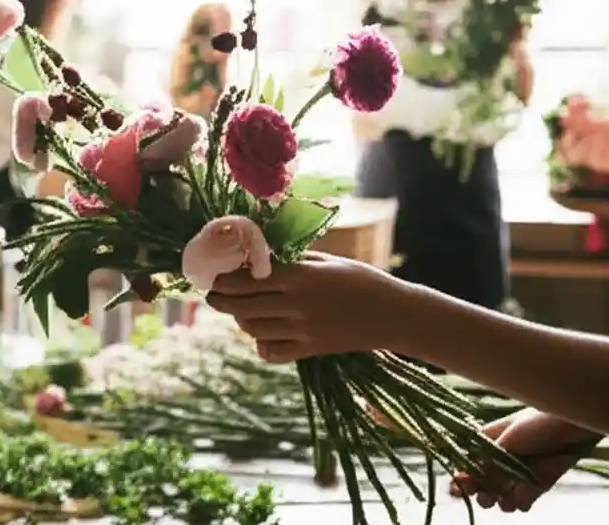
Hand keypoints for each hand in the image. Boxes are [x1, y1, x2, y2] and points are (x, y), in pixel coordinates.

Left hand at [204, 252, 409, 361]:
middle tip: (214, 295)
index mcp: (301, 276)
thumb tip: (258, 256)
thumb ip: (293, 260)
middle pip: (243, 305)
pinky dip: (261, 345)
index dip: (226, 279)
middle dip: (221, 300)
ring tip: (238, 311)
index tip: (216, 275)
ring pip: (253, 328)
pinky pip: (272, 352)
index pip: (248, 279)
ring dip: (240, 319)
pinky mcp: (310, 350)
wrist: (394, 314)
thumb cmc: (361, 279)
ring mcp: (303, 330)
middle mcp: (297, 304)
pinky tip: (263, 335)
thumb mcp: (327, 261)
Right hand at [450, 408, 600, 511]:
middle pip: (480, 486)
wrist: (569, 429)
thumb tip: (464, 479)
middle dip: (481, 494)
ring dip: (499, 501)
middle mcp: (498, 461)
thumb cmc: (533, 425)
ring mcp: (516, 475)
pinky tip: (524, 492)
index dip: (461, 478)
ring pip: (499, 498)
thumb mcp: (504, 442)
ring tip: (503, 497)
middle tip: (485, 496)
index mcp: (485, 444)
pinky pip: (521, 502)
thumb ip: (485, 463)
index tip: (458, 488)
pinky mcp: (535, 486)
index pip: (466, 465)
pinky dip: (521, 500)